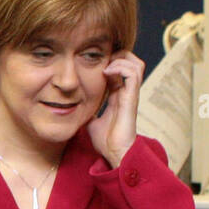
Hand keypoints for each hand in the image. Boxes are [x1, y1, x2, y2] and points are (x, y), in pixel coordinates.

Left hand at [86, 50, 143, 168]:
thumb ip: (86, 111)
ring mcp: (131, 94)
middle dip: (117, 55)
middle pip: (131, 62)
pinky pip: (132, 74)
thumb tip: (72, 108)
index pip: (118, 70)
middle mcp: (126, 92)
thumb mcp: (90, 121)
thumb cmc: (105, 140)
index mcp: (118, 95)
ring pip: (136, 64)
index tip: (92, 65)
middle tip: (100, 61)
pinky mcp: (132, 97)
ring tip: (105, 65)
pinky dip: (120, 67)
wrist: (114, 153)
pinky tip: (106, 72)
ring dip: (120, 59)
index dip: (108, 62)